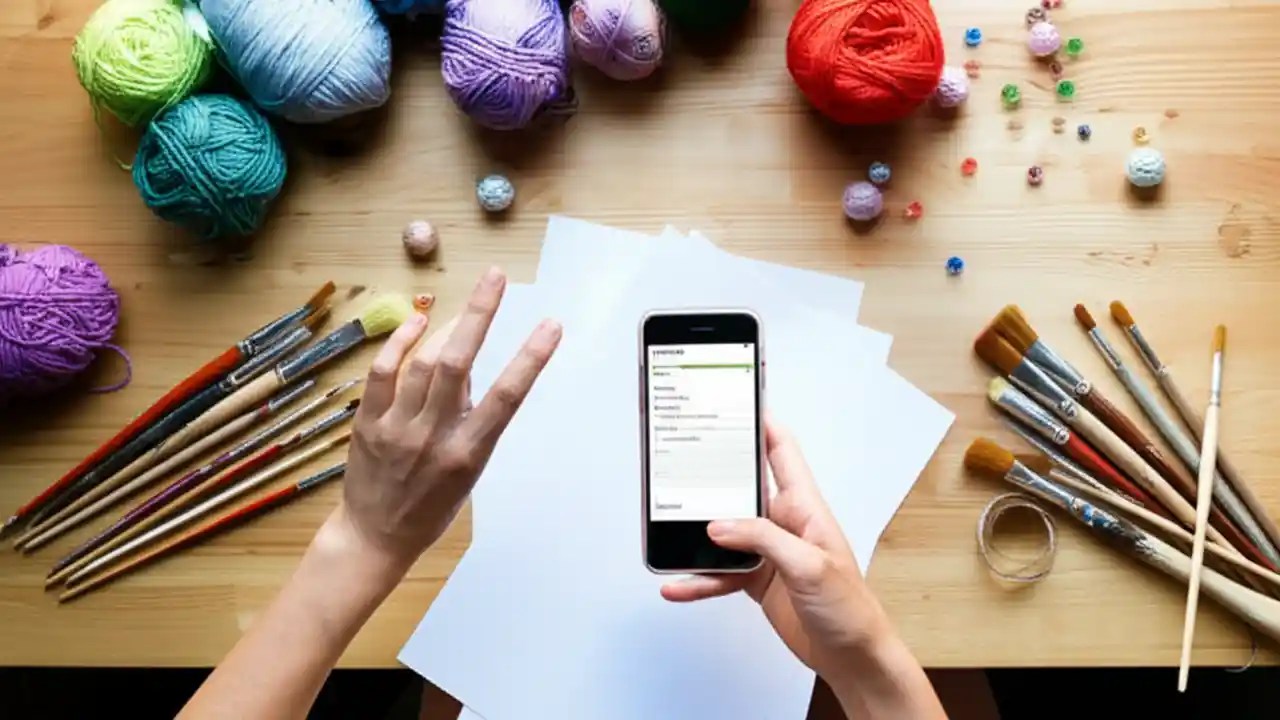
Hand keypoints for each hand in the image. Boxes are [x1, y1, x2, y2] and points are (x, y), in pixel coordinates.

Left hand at [328, 267, 561, 570]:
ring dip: (445, 326)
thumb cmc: (432, 505)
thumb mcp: (468, 470)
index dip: (531, 358)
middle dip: (480, 314)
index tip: (550, 326)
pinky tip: (418, 321)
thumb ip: (470, 419)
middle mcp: (434, 436)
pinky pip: (382, 373)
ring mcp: (397, 428)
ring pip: (422, 363)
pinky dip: (400, 342)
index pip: (506, 396)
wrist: (376, 536)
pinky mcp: (367, 424)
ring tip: (465, 308)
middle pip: (458, 363)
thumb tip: (465, 366)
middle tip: (496, 277)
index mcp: (468, 451)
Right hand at [660, 416, 889, 681]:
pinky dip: (697, 580)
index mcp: (804, 507)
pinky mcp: (756, 580)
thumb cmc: (850, 608)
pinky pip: (718, 573)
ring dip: (695, 535)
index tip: (735, 402)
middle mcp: (783, 523)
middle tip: (679, 461)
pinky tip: (677, 586)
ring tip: (665, 530)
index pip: (781, 452)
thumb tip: (719, 525)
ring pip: (721, 533)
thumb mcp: (809, 566)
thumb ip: (763, 539)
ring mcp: (767, 552)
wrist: (852, 657)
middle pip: (740, 488)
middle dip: (710, 475)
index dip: (761, 423)